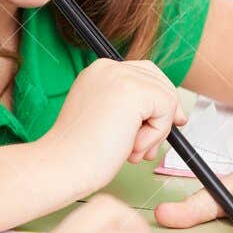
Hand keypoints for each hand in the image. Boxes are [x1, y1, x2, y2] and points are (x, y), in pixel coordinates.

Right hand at [41, 59, 186, 193]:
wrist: (62, 165)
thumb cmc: (80, 153)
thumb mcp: (107, 120)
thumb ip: (130, 109)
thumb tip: (171, 110)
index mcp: (97, 72)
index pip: (143, 73)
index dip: (159, 98)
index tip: (171, 121)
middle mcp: (108, 67)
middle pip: (159, 80)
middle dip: (164, 114)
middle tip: (154, 143)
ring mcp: (121, 76)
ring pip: (165, 98)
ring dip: (156, 131)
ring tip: (131, 151)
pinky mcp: (134, 91)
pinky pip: (167, 109)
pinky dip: (156, 135)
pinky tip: (131, 147)